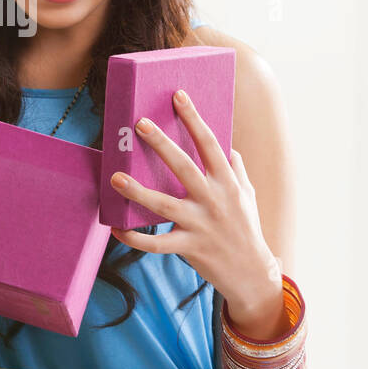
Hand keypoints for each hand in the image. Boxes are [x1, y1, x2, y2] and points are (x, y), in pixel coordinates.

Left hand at [107, 90, 287, 339]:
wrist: (251, 272)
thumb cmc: (247, 229)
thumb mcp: (249, 195)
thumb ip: (237, 170)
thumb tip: (227, 148)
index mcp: (229, 183)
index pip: (210, 144)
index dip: (194, 119)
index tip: (178, 96)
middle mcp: (215, 200)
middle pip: (184, 167)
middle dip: (161, 144)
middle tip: (139, 123)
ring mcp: (201, 225)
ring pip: (164, 204)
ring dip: (138, 191)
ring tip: (116, 176)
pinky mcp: (190, 247)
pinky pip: (157, 243)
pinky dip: (135, 238)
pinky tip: (116, 228)